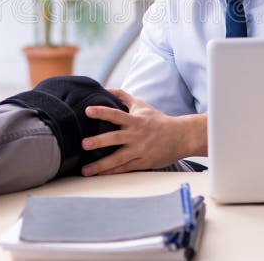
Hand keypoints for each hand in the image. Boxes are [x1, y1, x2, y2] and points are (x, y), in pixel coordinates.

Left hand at [80, 88, 205, 175]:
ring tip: (85, 170)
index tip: (87, 110)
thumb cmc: (157, 120)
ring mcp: (140, 150)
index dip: (102, 112)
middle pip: (115, 138)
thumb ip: (122, 96)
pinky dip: (113, 172)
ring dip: (101, 165)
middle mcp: (136, 135)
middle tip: (83, 144)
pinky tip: (100, 175)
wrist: (180, 137)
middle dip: (99, 141)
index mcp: (135, 120)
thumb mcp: (141, 105)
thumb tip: (104, 88)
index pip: (116, 114)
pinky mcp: (143, 162)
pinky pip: (126, 168)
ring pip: (119, 159)